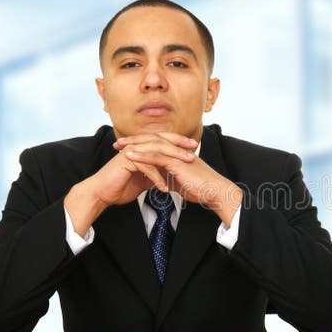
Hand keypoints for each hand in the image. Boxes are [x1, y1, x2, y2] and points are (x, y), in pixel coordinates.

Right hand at [64, 132, 197, 235]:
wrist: (103, 193)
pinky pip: (145, 167)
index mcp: (142, 149)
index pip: (164, 142)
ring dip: (172, 159)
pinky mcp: (126, 161)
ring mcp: (132, 152)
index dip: (179, 144)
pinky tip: (164, 187)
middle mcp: (137, 147)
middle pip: (162, 142)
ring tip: (185, 167)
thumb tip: (167, 179)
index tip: (194, 149)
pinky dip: (156, 177)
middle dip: (179, 145)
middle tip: (194, 150)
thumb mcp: (143, 181)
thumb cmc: (120, 186)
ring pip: (155, 151)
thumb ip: (154, 176)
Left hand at [116, 132, 242, 226]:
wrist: (214, 191)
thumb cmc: (201, 188)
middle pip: (151, 139)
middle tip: (117, 142)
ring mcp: (177, 154)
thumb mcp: (180, 182)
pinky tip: (129, 156)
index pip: (156, 143)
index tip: (125, 146)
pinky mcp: (177, 161)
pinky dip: (141, 155)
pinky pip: (156, 156)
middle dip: (133, 140)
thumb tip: (159, 182)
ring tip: (119, 147)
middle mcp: (177, 149)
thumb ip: (170, 178)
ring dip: (133, 145)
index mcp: (177, 152)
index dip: (140, 143)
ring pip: (152, 145)